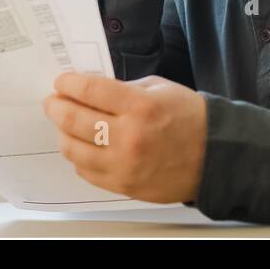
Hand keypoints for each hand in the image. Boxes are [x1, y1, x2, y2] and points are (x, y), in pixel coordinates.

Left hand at [42, 72, 207, 203]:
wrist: (216, 157)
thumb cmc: (190, 119)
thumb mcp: (159, 89)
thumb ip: (123, 89)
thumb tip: (90, 90)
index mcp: (140, 107)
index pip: (89, 91)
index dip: (68, 84)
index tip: (61, 82)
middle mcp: (129, 137)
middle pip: (74, 120)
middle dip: (56, 107)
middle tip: (53, 101)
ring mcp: (124, 166)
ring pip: (74, 150)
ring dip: (62, 134)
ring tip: (64, 125)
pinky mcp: (124, 186)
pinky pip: (86, 172)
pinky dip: (79, 158)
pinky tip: (82, 147)